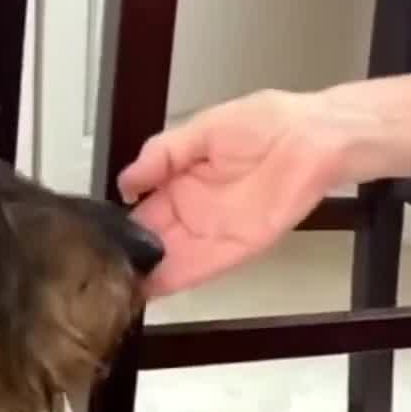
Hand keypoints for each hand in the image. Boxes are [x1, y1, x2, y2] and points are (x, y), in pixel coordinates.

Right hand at [116, 90, 353, 295]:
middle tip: (102, 273)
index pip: (143, 211)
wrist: (312, 137)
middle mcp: (197, 211)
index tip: (99, 240)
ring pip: (175, 261)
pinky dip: (180, 279)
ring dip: (149, 275)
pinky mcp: (241, 245)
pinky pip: (205, 267)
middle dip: (130, 258)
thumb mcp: (201, 129)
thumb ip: (162, 154)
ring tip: (118, 288)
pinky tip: (153, 287)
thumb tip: (126, 179)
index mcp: (182, 181)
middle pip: (155, 241)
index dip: (122, 226)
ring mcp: (217, 231)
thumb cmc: (267, 123)